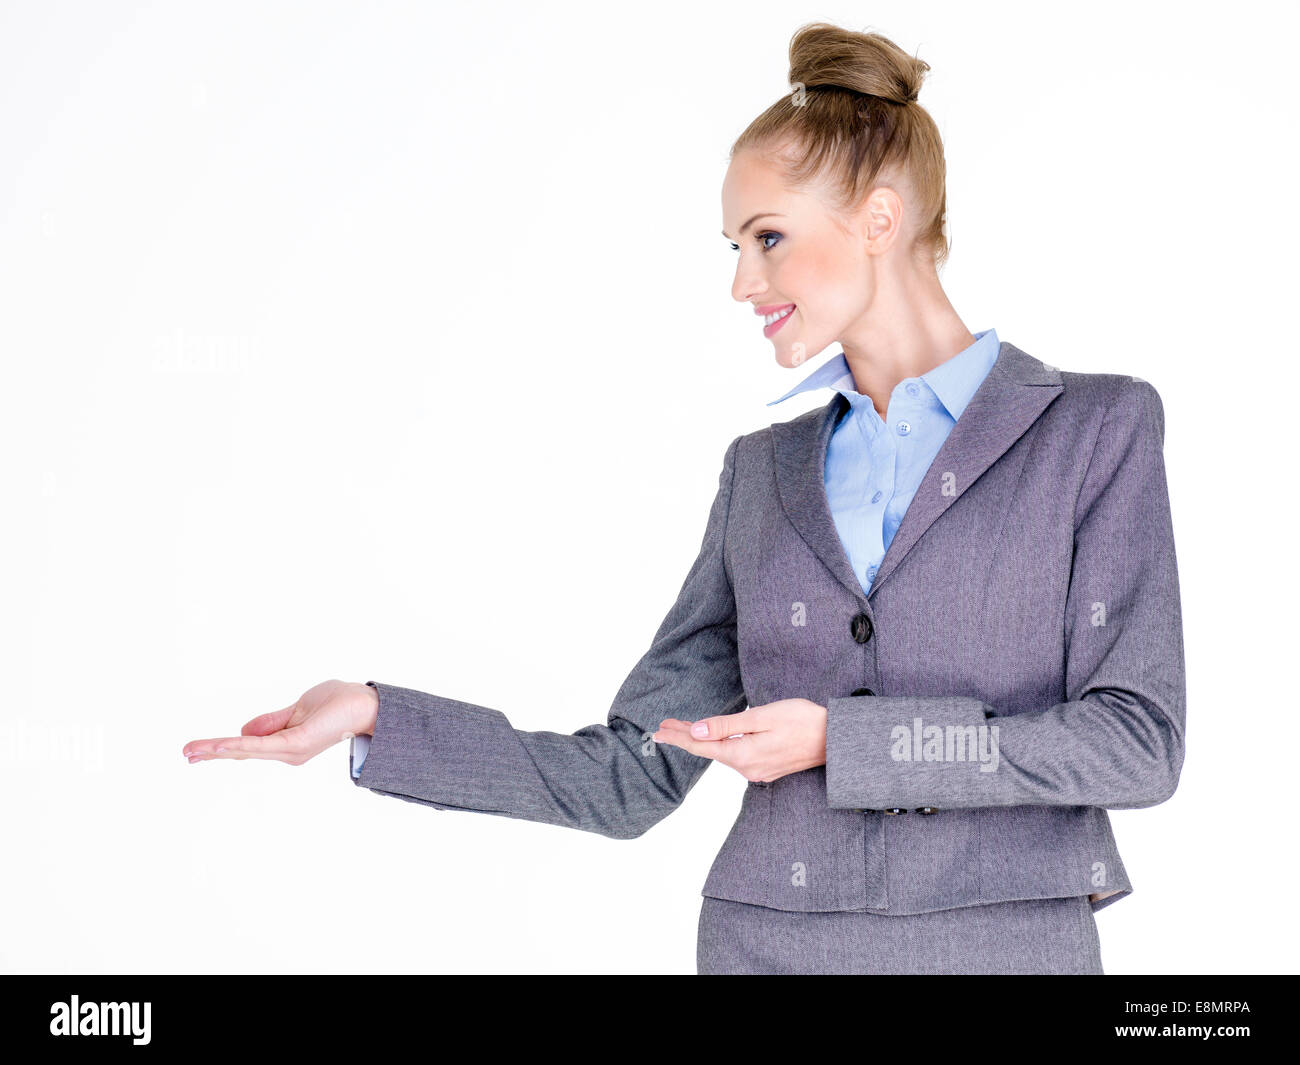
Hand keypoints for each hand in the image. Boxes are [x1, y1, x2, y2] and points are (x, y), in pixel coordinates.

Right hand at [182, 679, 378, 765]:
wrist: (365, 704)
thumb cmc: (338, 704)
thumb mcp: (297, 709)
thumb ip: (271, 722)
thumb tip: (242, 732)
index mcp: (287, 743)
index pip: (248, 747)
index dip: (222, 747)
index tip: (195, 750)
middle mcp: (288, 752)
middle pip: (243, 752)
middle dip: (212, 752)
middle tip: (184, 753)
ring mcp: (292, 750)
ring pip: (248, 749)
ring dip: (219, 749)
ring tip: (193, 750)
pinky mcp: (298, 743)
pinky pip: (263, 744)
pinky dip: (241, 744)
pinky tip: (223, 744)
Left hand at [653, 698, 826, 783]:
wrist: (835, 739)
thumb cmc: (801, 720)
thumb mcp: (761, 716)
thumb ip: (726, 725)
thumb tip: (696, 732)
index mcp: (743, 754)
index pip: (700, 746)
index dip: (677, 738)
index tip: (657, 731)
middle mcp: (747, 768)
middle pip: (708, 751)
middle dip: (684, 738)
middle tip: (661, 727)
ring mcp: (757, 771)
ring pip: (721, 753)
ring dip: (701, 741)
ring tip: (682, 729)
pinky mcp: (766, 768)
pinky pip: (735, 756)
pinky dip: (720, 745)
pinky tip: (714, 738)